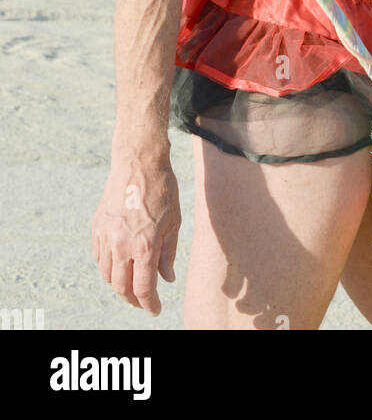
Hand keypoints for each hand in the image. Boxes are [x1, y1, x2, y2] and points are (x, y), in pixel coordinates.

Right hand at [91, 147, 180, 315]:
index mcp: (145, 245)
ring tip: (131, 285)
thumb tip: (166, 279)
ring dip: (119, 285)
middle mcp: (122, 244)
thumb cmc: (162, 189)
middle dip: (133, 300)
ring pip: (107, 275)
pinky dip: (108, 267)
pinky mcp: (97, 226)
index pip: (143, 289)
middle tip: (143, 301)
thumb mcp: (174, 222)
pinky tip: (118, 264)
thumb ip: (168, 254)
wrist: (138, 162)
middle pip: (122, 287)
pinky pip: (98, 257)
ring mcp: (106, 236)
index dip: (149, 304)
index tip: (155, 309)